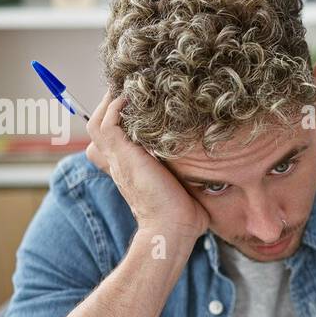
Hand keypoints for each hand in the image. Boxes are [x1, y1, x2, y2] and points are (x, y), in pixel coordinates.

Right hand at [85, 90, 209, 242]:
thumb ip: (187, 173)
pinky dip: (116, 106)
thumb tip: (217, 169)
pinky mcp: (123, 155)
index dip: (120, 121)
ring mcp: (118, 159)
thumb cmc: (184, 215)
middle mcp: (119, 163)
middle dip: (112, 105)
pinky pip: (107, 122)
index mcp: (129, 169)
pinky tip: (133, 97)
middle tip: (132, 89)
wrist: (172, 229)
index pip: (112, 140)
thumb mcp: (183, 187)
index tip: (138, 104)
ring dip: (111, 103)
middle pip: (98, 126)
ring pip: (98, 122)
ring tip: (130, 88)